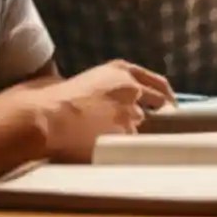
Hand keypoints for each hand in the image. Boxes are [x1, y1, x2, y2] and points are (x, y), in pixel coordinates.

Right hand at [31, 60, 175, 162]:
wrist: (47, 117)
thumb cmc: (53, 97)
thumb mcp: (82, 80)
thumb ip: (102, 87)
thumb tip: (104, 100)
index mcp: (120, 70)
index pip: (156, 82)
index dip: (165, 94)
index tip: (170, 103)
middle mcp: (131, 88)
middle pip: (158, 103)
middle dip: (155, 113)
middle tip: (148, 123)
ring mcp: (130, 113)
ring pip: (138, 125)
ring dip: (128, 130)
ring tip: (107, 135)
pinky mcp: (124, 135)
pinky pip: (127, 143)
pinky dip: (120, 146)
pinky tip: (104, 147)